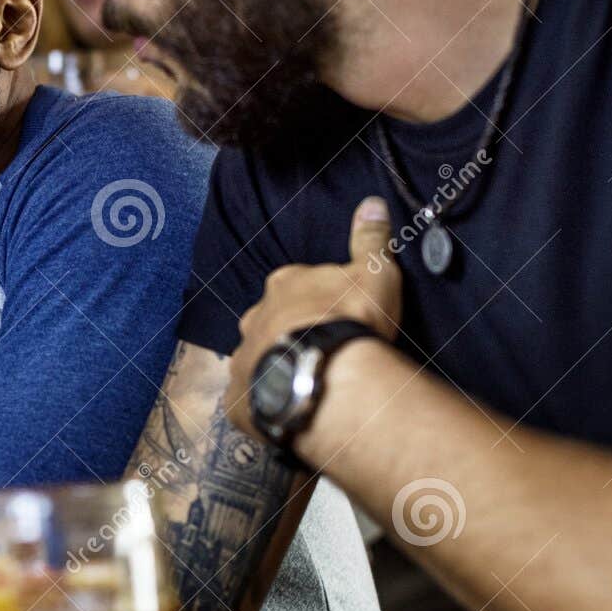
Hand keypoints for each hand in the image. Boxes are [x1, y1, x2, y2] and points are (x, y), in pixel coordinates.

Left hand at [226, 197, 401, 445]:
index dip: (316, 300)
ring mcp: (242, 360)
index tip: (335, 314)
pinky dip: (263, 402)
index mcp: (283, 285)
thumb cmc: (351, 318)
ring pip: (256, 359)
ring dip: (274, 366)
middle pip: (270, 321)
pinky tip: (284, 408)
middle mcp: (253, 318)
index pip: (295, 285)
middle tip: (319, 350)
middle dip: (288, 331)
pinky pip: (249, 399)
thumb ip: (370, 239)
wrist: (328, 375)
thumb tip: (371, 202)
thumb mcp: (373, 271)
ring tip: (303, 382)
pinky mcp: (238, 400)